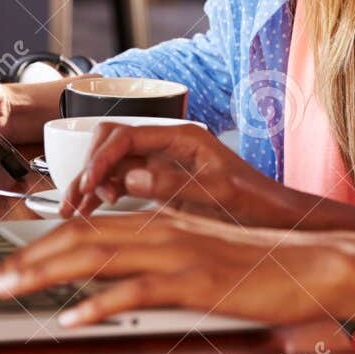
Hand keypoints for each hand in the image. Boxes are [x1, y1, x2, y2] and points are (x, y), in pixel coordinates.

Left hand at [0, 210, 351, 326]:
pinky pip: (138, 291)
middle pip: (81, 236)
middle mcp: (163, 229)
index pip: (89, 226)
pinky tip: (72, 319)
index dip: (43, 243)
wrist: (310, 264)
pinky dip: (100, 305)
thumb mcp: (200, 258)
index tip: (10, 263)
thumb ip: (159, 262)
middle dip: (29, 258)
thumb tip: (117, 282)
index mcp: (162, 220)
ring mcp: (178, 253)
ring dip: (46, 273)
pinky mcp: (195, 282)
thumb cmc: (258, 267)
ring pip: (97, 256)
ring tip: (9, 291)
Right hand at [60, 120, 317, 227]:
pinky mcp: (162, 184)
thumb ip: (174, 184)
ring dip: (91, 184)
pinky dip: (103, 195)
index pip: (126, 136)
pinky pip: (122, 182)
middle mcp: (169, 145)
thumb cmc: (258, 202)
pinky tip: (93, 213)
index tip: (89, 186)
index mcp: (182, 136)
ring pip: (112, 164)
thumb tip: (130, 178)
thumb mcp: (219, 193)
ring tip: (75, 211)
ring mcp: (164, 164)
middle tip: (77, 202)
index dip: (101, 159)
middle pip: (111, 144)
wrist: (279, 218)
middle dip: (88, 169)